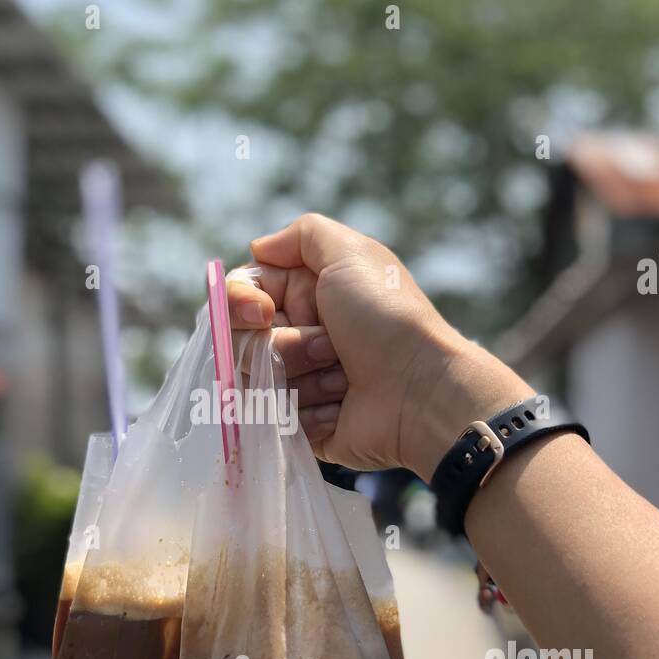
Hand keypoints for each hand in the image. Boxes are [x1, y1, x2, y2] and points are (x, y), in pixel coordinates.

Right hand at [228, 213, 532, 478]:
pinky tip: (342, 406)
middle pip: (237, 340)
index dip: (240, 304)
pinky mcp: (300, 424)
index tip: (264, 312)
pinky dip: (307, 410)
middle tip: (329, 345)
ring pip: (252, 381)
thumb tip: (258, 247)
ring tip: (344, 377)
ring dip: (301, 375)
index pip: (238, 294)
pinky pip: (270, 419)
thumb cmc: (389, 318)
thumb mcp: (350, 254)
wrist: (421, 390)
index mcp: (303, 293)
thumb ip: (301, 235)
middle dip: (281, 343)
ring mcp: (297, 381)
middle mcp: (296, 334)